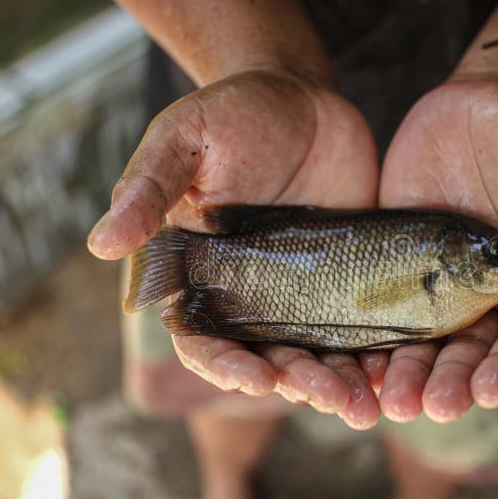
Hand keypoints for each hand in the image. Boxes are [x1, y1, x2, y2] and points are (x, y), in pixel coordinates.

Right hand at [87, 70, 384, 428]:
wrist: (300, 96)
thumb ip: (146, 190)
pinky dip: (376, 352)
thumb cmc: (228, 114)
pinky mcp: (347, 277)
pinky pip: (360, 325)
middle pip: (268, 358)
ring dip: (339, 383)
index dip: (225, 366)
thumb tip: (100, 245)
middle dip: (298, 383)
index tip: (258, 378)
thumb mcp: (182, 141)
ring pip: (317, 352)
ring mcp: (303, 289)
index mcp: (202, 274)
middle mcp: (250, 293)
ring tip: (367, 402)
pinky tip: (397, 368)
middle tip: (331, 398)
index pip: (203, 338)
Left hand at [377, 74, 497, 421]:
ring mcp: (437, 278)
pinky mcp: (396, 258)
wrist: (490, 96)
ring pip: (422, 339)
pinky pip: (380, 301)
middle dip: (451, 381)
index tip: (489, 390)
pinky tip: (353, 362)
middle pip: (469, 351)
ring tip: (390, 401)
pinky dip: (369, 335)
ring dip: (407, 373)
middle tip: (431, 406)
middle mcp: (485, 293)